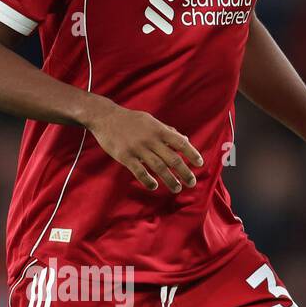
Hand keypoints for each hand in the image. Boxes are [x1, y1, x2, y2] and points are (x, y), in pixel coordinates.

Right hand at [88, 101, 203, 193]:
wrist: (105, 118)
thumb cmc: (131, 120)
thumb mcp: (151, 121)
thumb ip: (167, 131)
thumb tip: (185, 140)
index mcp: (158, 130)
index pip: (180, 143)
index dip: (192, 154)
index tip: (200, 164)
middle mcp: (151, 139)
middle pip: (172, 158)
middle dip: (184, 172)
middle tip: (191, 182)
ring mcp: (138, 148)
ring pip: (158, 167)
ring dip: (170, 180)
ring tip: (177, 188)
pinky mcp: (125, 157)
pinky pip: (139, 172)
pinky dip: (148, 180)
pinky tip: (155, 186)